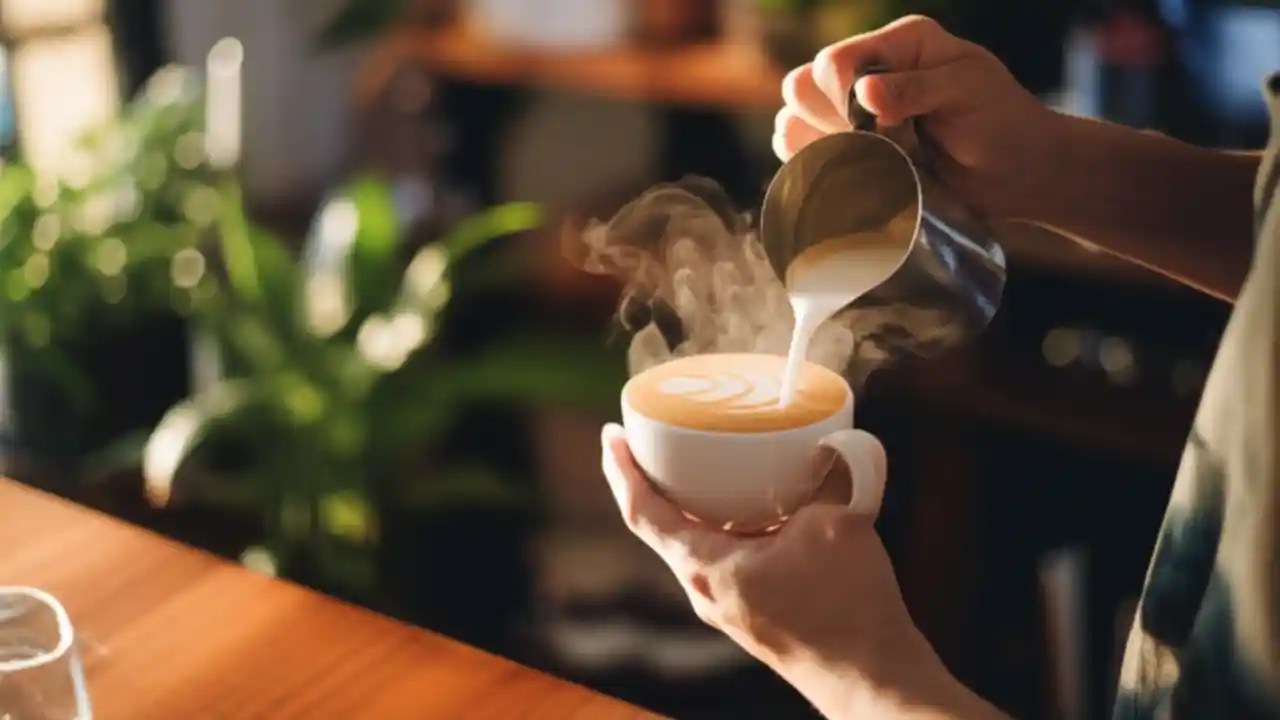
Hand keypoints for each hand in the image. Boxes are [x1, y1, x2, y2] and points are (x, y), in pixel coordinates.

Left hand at [600, 424, 1003, 718]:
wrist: (872, 677)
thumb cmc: (847, 609)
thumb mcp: (834, 524)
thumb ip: (824, 478)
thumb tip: (825, 445)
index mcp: (707, 569)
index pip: (642, 513)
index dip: (620, 471)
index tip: (611, 435)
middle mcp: (704, 592)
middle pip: (658, 529)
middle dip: (649, 482)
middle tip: (652, 438)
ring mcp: (726, 608)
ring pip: (690, 546)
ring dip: (686, 506)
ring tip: (695, 465)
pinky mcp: (751, 614)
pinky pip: (720, 561)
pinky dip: (718, 528)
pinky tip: (745, 508)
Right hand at [774, 15, 1057, 219]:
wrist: (1016, 174)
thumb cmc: (1002, 122)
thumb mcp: (969, 91)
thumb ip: (918, 88)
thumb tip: (864, 93)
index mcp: (899, 44)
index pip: (835, 61)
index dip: (844, 96)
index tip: (884, 125)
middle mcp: (868, 72)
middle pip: (801, 87)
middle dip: (831, 122)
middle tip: (880, 143)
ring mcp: (852, 114)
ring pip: (793, 122)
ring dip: (823, 146)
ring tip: (871, 159)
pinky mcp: (850, 150)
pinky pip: (802, 154)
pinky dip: (815, 165)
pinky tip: (852, 172)